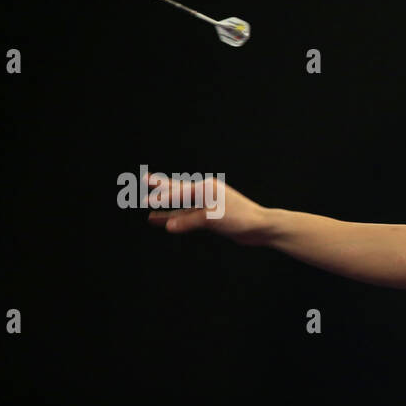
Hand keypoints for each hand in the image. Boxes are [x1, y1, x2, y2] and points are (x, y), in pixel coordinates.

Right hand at [143, 172, 270, 245]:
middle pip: (178, 190)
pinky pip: (189, 216)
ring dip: (166, 205)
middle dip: (161, 187)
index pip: (179, 193)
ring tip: (148, 203)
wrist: (260, 227)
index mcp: (206, 188)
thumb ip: (190, 221)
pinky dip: (177, 218)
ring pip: (182, 204)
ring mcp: (208, 205)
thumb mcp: (213, 219)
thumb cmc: (241, 219)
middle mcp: (206, 193)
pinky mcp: (211, 216)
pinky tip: (164, 221)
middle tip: (144, 178)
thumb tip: (169, 225)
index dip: (162, 198)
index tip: (145, 201)